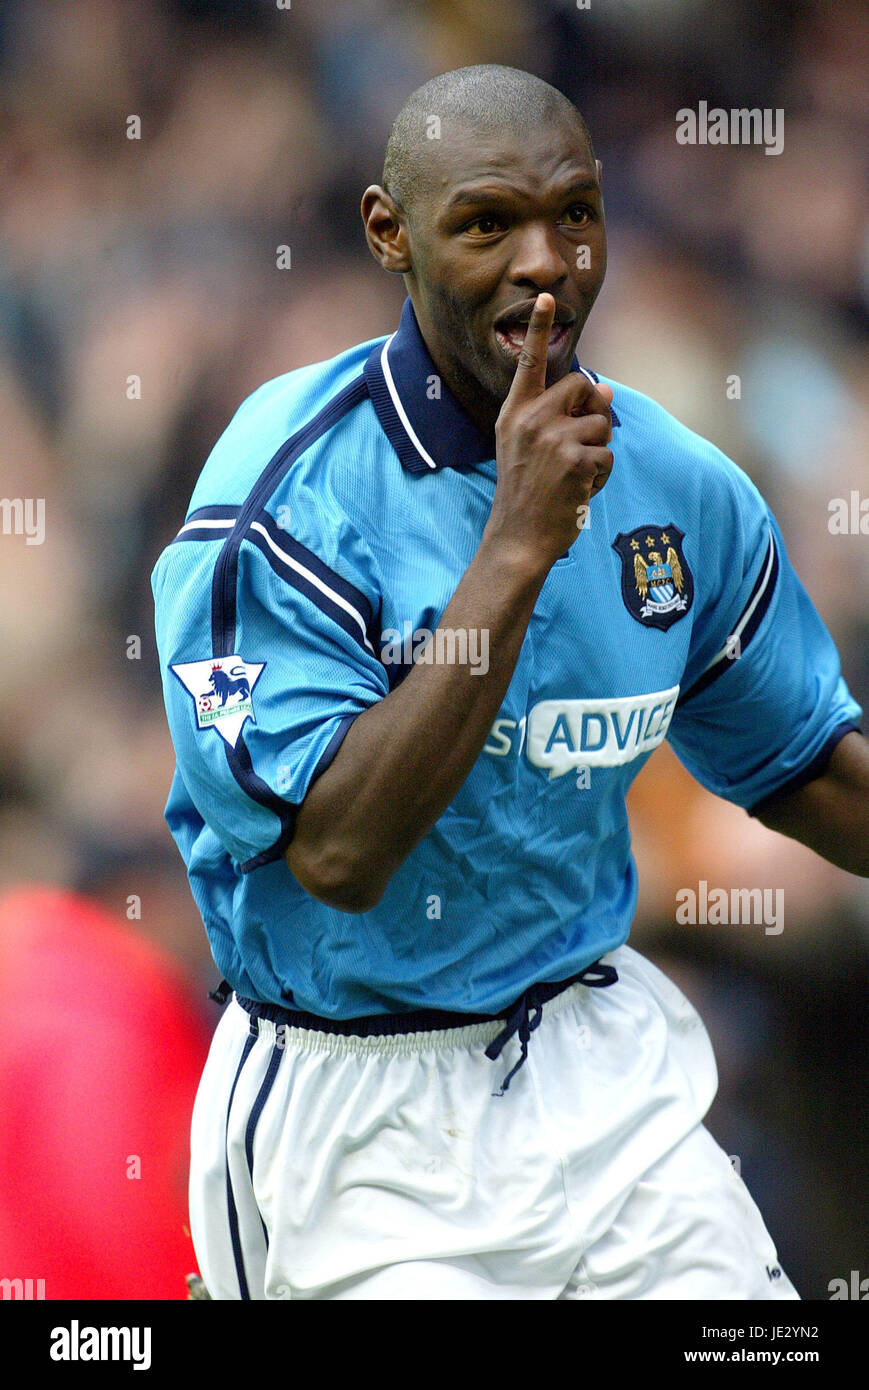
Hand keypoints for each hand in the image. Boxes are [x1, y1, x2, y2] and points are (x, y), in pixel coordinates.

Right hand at [488, 292, 613, 572]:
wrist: (518, 538)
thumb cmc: (526, 493)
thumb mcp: (529, 448)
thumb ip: (560, 416)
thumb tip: (607, 390)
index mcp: (514, 414)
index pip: (529, 364)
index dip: (537, 329)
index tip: (544, 296)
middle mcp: (531, 421)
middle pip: (582, 387)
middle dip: (591, 412)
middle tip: (576, 445)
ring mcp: (553, 440)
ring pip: (601, 424)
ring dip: (598, 449)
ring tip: (573, 475)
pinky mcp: (576, 461)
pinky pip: (607, 454)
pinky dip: (601, 474)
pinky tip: (579, 490)